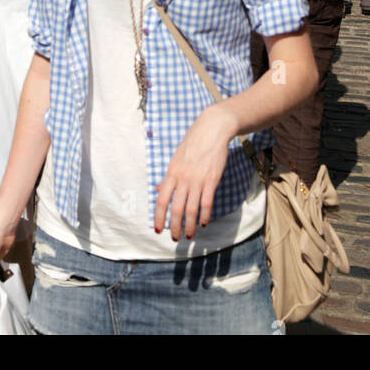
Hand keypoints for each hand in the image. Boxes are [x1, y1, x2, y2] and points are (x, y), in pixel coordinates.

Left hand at [154, 104, 234, 240]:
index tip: (157, 229)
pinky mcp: (212, 180)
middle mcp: (183, 178)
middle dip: (175, 226)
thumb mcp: (176, 158)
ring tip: (189, 235)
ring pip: (192, 209)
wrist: (211, 130)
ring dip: (189, 225)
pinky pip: (207, 202)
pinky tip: (203, 223)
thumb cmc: (192, 143)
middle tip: (175, 238)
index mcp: (172, 173)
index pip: (162, 200)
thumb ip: (168, 177)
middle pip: (176, 208)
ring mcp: (198, 180)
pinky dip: (204, 215)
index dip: (158, 216)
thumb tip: (159, 190)